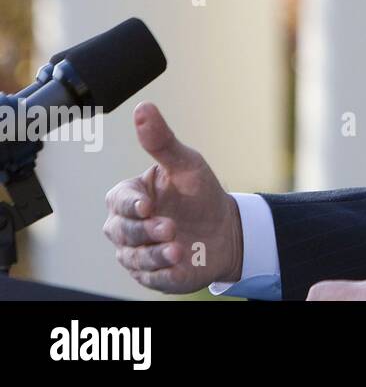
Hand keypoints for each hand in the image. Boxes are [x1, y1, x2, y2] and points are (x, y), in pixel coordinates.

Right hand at [102, 101, 242, 292]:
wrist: (226, 229)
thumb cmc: (199, 193)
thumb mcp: (186, 164)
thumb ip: (162, 141)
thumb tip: (144, 107)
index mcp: (130, 197)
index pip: (118, 200)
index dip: (130, 205)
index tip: (146, 206)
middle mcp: (128, 227)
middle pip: (121, 231)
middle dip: (144, 231)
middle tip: (170, 227)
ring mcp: (138, 253)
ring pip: (134, 257)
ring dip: (154, 254)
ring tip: (177, 248)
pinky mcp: (153, 276)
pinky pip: (150, 279)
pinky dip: (162, 274)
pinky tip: (178, 265)